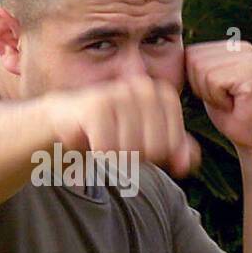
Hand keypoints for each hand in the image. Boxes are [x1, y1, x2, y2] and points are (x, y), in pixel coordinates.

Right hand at [43, 76, 200, 178]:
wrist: (64, 122)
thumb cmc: (110, 130)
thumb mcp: (146, 140)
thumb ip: (173, 150)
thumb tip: (187, 164)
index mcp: (161, 92)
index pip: (174, 141)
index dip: (160, 154)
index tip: (140, 144)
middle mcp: (143, 87)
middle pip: (156, 148)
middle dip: (137, 157)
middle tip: (118, 144)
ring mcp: (119, 94)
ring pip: (132, 150)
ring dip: (116, 156)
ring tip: (104, 141)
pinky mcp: (95, 106)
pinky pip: (108, 149)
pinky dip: (99, 153)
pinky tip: (90, 139)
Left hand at [185, 40, 251, 156]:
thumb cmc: (230, 114)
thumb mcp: (208, 84)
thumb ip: (197, 66)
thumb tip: (170, 54)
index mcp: (231, 46)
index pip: (190, 54)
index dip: (195, 81)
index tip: (217, 93)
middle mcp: (241, 47)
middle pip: (194, 61)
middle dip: (201, 87)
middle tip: (224, 99)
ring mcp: (248, 58)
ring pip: (202, 71)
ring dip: (210, 94)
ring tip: (230, 102)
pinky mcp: (250, 73)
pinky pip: (214, 81)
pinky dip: (218, 99)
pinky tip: (235, 105)